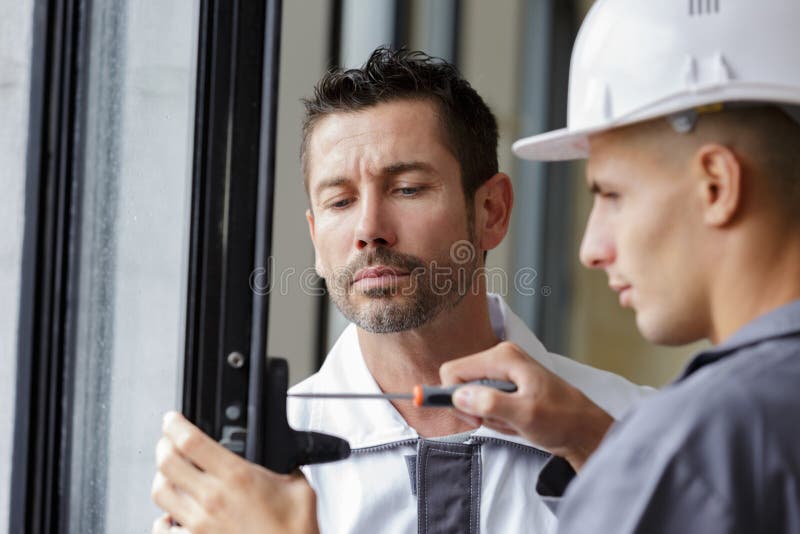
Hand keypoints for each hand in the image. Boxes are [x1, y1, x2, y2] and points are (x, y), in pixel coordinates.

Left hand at [151, 411, 318, 533]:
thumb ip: (284, 467)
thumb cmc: (294, 532)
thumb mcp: (298, 487)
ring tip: (170, 473)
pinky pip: (163, 528)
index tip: (172, 419)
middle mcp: (212, 499)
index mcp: (237, 477)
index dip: (174, 424)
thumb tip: (282, 458)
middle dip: (163, 446)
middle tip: (168, 441)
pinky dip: (163, 518)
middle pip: (167, 463)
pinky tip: (172, 512)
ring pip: (160, 493)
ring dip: (161, 478)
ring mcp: (199, 525)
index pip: (190, 441)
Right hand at [440, 341, 612, 470]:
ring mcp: (503, 371)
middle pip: (460, 383)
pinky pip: (484, 402)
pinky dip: (495, 417)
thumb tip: (458, 396)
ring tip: (513, 422)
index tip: (472, 420)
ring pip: (472, 396)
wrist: (584, 430)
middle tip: (497, 422)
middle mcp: (500, 358)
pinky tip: (515, 421)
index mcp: (502, 357)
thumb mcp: (525, 415)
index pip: (453, 371)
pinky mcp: (506, 384)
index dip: (453, 397)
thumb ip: (490, 404)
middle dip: (474, 409)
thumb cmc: (562, 419)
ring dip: (487, 416)